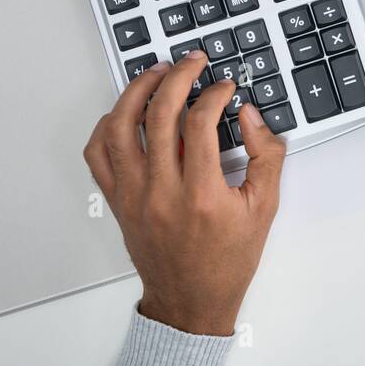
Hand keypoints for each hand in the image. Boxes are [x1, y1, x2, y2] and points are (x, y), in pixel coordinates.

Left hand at [83, 51, 285, 335]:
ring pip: (119, 128)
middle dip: (177, 77)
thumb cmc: (227, 261)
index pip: (199, 124)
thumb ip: (266, 156)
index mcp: (201, 196)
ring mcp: (133, 196)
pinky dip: (108, 125)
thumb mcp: (264, 209)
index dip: (213, 94)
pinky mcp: (117, 201)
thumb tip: (250, 115)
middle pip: (158, 115)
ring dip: (136, 91)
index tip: (224, 86)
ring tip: (156, 73)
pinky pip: (98, 154)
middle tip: (192, 63)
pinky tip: (126, 111)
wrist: (191, 302)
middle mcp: (161, 193)